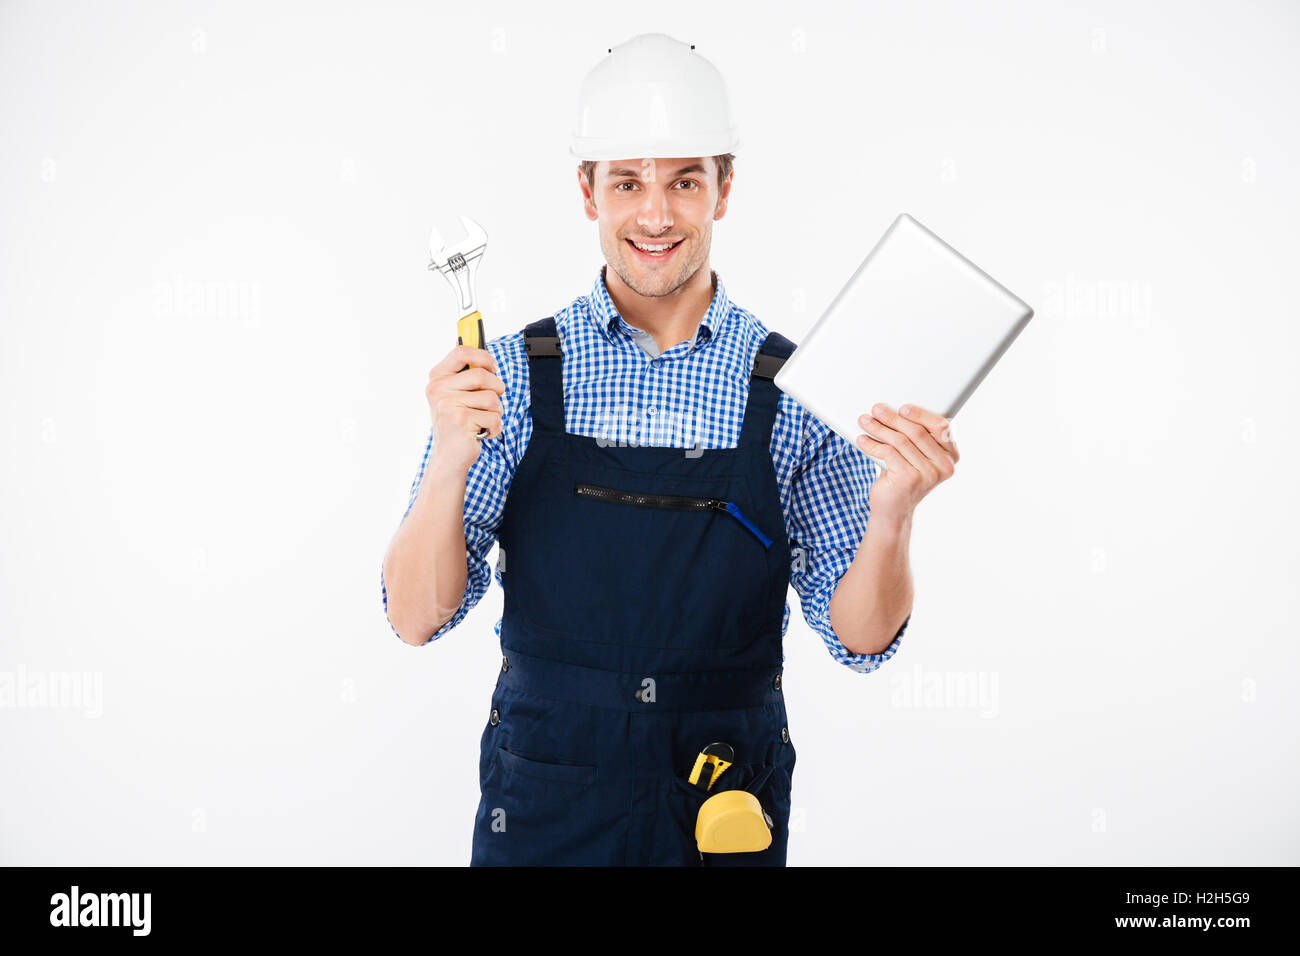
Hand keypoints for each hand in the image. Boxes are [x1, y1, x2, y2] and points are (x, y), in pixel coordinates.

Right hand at [425, 344, 505, 475]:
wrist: (448, 457)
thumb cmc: (456, 423)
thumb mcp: (454, 394)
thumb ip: (464, 373)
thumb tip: (478, 350)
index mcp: (437, 378)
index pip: (461, 352)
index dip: (483, 356)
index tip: (492, 367)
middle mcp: (438, 390)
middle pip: (481, 374)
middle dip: (497, 388)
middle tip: (492, 402)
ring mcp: (449, 406)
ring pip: (492, 397)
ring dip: (497, 411)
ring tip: (484, 420)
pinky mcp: (462, 421)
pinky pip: (494, 416)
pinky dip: (495, 427)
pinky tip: (483, 433)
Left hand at [856, 403, 958, 522]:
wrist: (893, 511)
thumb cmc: (902, 479)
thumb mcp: (914, 456)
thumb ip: (914, 437)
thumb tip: (892, 411)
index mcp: (951, 456)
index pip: (940, 427)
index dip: (920, 415)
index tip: (902, 408)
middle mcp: (943, 466)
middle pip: (917, 432)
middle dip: (893, 418)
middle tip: (876, 410)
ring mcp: (928, 474)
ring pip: (900, 440)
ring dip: (879, 428)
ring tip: (865, 421)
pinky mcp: (909, 478)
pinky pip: (887, 452)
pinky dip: (872, 445)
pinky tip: (862, 441)